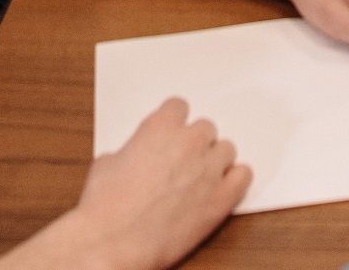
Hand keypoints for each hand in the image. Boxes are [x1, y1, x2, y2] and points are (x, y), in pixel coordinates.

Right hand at [65, 98, 249, 269]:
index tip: (172, 133)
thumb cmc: (104, 208)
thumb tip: (132, 158)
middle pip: (206, 128)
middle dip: (194, 143)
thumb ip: (130, 151)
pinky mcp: (222, 197)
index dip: (174, 123)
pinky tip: (223, 188)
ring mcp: (209, 168)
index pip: (179, 106)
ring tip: (199, 179)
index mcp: (160, 128)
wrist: (113, 242)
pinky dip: (235, 180)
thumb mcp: (105, 164)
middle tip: (181, 163)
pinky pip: (243, 176)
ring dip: (214, 161)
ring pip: (226, 150)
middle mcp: (189, 142)